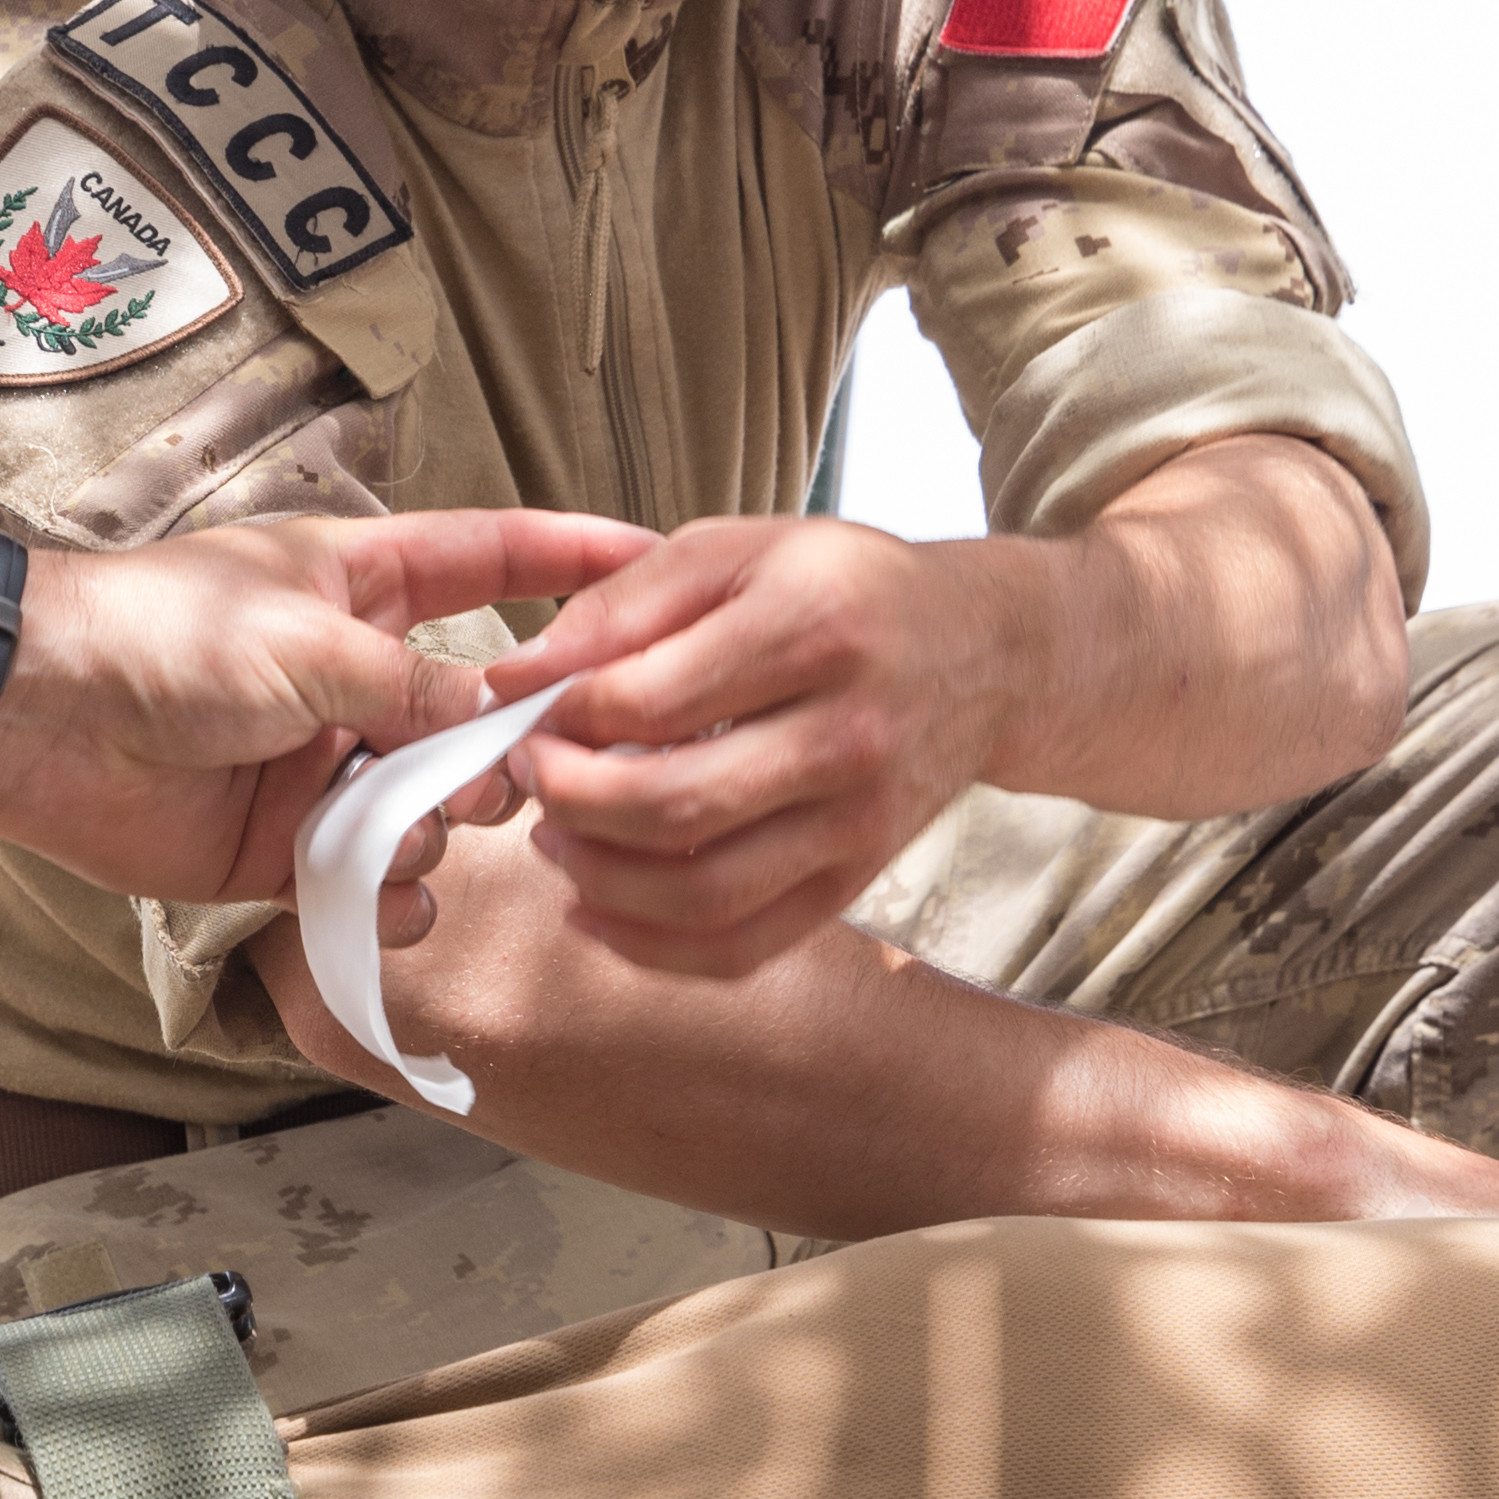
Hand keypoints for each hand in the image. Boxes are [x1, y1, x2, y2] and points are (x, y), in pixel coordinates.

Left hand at [0, 504, 662, 914]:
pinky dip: (389, 898)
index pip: (494, 560)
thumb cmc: (155, 637)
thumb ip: (416, 683)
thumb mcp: (309, 640)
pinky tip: (375, 893)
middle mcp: (354, 675)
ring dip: (438, 832)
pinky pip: (377, 884)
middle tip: (491, 779)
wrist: (34, 717)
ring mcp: (324, 764)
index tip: (660, 565)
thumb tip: (499, 716)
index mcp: (360, 586)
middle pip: (482, 716)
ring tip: (396, 828)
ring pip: (441, 811)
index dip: (575, 558)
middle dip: (505, 754)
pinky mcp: (284, 847)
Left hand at [500, 508, 1047, 978]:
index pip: (648, 700)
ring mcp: (861, 820)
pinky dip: (653, 948)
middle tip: (526, 775)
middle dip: (567, 801)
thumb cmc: (841, 590)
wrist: (984, 650)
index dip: (560, 716)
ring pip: (703, 895)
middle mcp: (849, 734)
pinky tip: (595, 909)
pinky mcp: (858, 878)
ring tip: (555, 837)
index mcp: (812, 629)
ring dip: (599, 881)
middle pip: (672, 806)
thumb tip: (514, 676)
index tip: (520, 711)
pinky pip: (743, 947)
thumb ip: (619, 605)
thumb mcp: (734, 551)